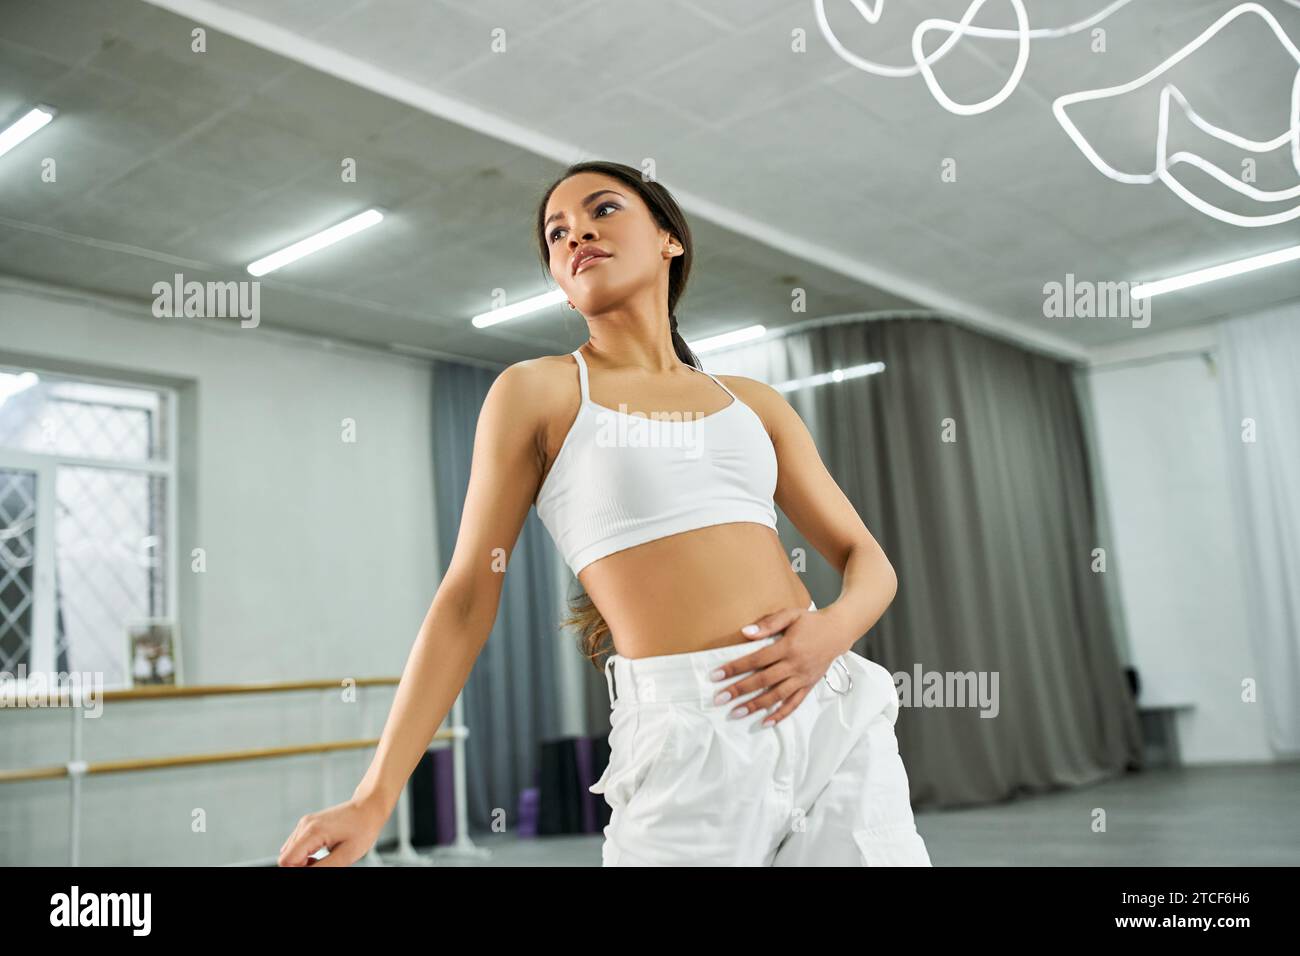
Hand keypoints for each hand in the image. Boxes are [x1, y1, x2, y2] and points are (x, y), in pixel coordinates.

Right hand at [278, 794, 389, 866]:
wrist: (369, 807)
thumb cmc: (363, 828)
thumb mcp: (346, 856)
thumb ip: (322, 868)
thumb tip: (304, 874)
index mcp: (312, 831)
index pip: (286, 860)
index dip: (297, 870)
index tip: (315, 869)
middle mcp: (305, 825)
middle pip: (286, 857)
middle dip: (301, 867)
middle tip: (323, 865)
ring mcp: (305, 823)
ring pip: (291, 852)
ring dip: (303, 861)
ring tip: (324, 858)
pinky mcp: (308, 824)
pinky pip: (297, 845)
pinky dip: (305, 854)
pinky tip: (321, 853)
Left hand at [711, 605, 848, 727]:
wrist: (838, 631)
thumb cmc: (811, 621)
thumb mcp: (791, 614)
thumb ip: (768, 623)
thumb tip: (745, 632)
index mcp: (788, 646)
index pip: (756, 659)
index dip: (735, 667)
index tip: (716, 675)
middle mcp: (795, 664)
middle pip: (763, 680)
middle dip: (739, 690)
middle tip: (719, 699)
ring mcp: (803, 678)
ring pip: (776, 695)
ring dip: (755, 705)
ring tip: (736, 713)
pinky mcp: (809, 686)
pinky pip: (794, 703)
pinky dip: (780, 714)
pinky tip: (765, 722)